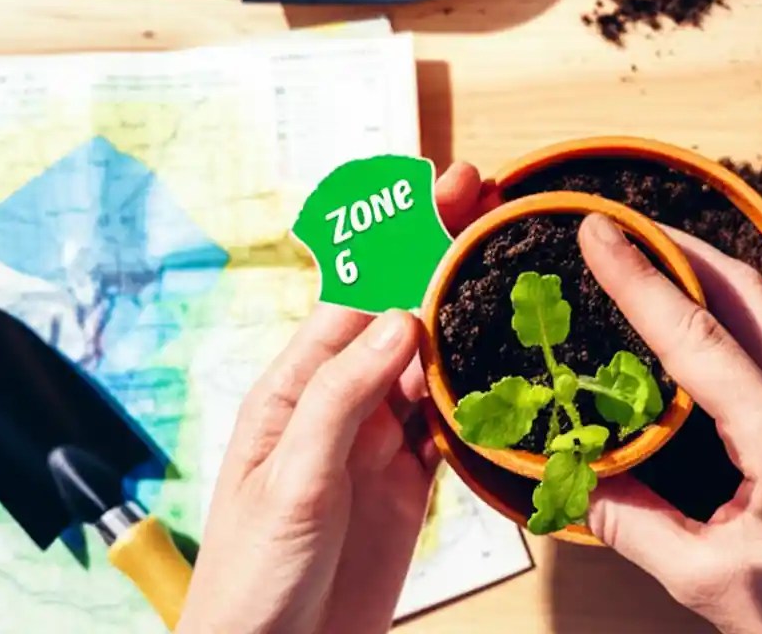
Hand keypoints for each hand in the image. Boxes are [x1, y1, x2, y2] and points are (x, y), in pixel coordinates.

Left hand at [178, 162, 489, 633]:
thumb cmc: (252, 576)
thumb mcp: (292, 479)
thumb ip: (343, 397)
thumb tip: (399, 319)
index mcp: (297, 387)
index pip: (360, 293)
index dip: (406, 235)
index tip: (447, 186)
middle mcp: (342, 402)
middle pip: (402, 312)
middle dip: (442, 252)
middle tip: (491, 198)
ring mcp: (379, 441)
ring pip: (433, 361)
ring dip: (468, 312)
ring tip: (509, 264)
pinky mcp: (410, 482)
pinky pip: (451, 422)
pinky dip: (480, 390)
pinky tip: (505, 361)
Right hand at [577, 214, 761, 633]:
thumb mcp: (711, 582)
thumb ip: (638, 526)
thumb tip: (583, 484)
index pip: (697, 338)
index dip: (639, 278)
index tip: (599, 231)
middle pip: (749, 295)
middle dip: (684, 250)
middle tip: (629, 227)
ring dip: (716, 284)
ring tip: (662, 271)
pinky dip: (744, 330)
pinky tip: (714, 343)